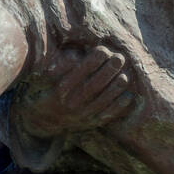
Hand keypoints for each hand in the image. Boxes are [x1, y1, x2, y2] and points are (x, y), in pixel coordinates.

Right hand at [21, 45, 135, 136]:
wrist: (45, 121)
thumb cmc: (49, 92)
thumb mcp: (48, 79)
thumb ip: (62, 67)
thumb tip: (77, 55)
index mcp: (60, 90)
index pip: (78, 73)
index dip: (92, 61)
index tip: (103, 49)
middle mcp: (71, 104)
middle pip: (92, 86)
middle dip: (108, 71)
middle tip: (120, 58)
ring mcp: (82, 115)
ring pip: (102, 101)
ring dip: (116, 87)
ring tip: (125, 75)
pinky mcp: (91, 123)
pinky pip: (107, 115)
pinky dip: (119, 106)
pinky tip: (128, 96)